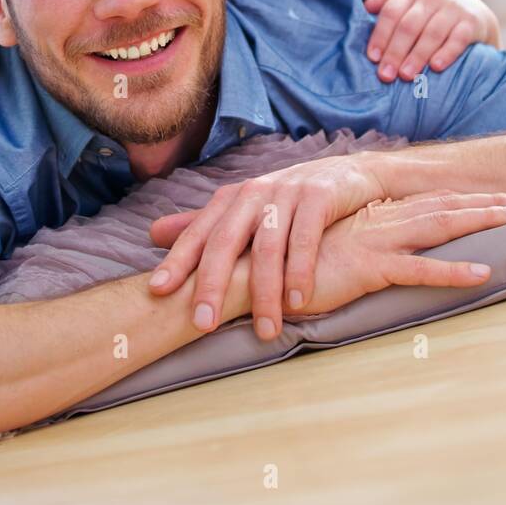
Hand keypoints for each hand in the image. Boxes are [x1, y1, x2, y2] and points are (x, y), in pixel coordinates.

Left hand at [148, 151, 390, 339]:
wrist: (353, 175)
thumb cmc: (293, 200)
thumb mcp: (248, 210)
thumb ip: (205, 225)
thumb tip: (152, 234)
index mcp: (232, 198)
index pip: (199, 233)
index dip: (177, 261)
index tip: (157, 292)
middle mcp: (254, 193)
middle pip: (226, 241)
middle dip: (212, 284)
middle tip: (203, 324)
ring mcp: (287, 193)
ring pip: (268, 248)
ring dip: (264, 293)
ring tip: (264, 330)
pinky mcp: (319, 196)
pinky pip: (305, 239)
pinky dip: (300, 273)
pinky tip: (297, 302)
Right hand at [296, 190, 505, 314]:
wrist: (250, 271)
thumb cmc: (283, 265)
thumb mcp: (323, 253)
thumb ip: (346, 247)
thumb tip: (364, 250)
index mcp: (368, 216)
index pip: (424, 203)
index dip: (461, 198)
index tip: (495, 197)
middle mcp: (376, 221)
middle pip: (442, 207)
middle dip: (485, 204)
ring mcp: (374, 240)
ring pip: (439, 227)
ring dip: (481, 221)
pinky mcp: (367, 267)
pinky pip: (418, 270)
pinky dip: (452, 272)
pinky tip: (484, 272)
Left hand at [363, 0, 499, 79]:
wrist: (471, 9)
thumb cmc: (428, 8)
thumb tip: (366, 5)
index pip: (391, 13)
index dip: (380, 36)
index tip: (372, 58)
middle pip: (409, 26)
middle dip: (395, 52)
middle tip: (386, 75)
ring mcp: (452, 9)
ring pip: (432, 34)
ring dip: (417, 56)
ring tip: (406, 76)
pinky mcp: (471, 23)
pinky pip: (458, 39)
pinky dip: (447, 53)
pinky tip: (436, 67)